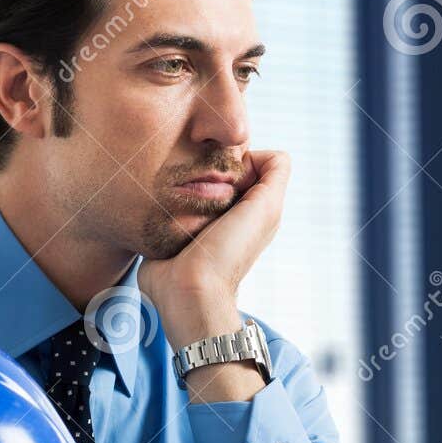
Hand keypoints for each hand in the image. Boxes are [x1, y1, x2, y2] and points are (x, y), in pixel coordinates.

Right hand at [139, 149, 288, 347]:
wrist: (187, 290)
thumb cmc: (228, 251)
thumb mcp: (266, 208)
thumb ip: (275, 173)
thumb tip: (255, 152)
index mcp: (254, 206)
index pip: (246, 161)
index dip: (238, 160)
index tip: (226, 179)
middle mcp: (229, 211)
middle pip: (218, 168)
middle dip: (209, 170)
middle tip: (200, 188)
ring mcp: (200, 218)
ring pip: (192, 179)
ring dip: (185, 182)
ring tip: (181, 198)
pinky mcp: (174, 225)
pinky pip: (168, 195)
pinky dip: (167, 195)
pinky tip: (165, 205)